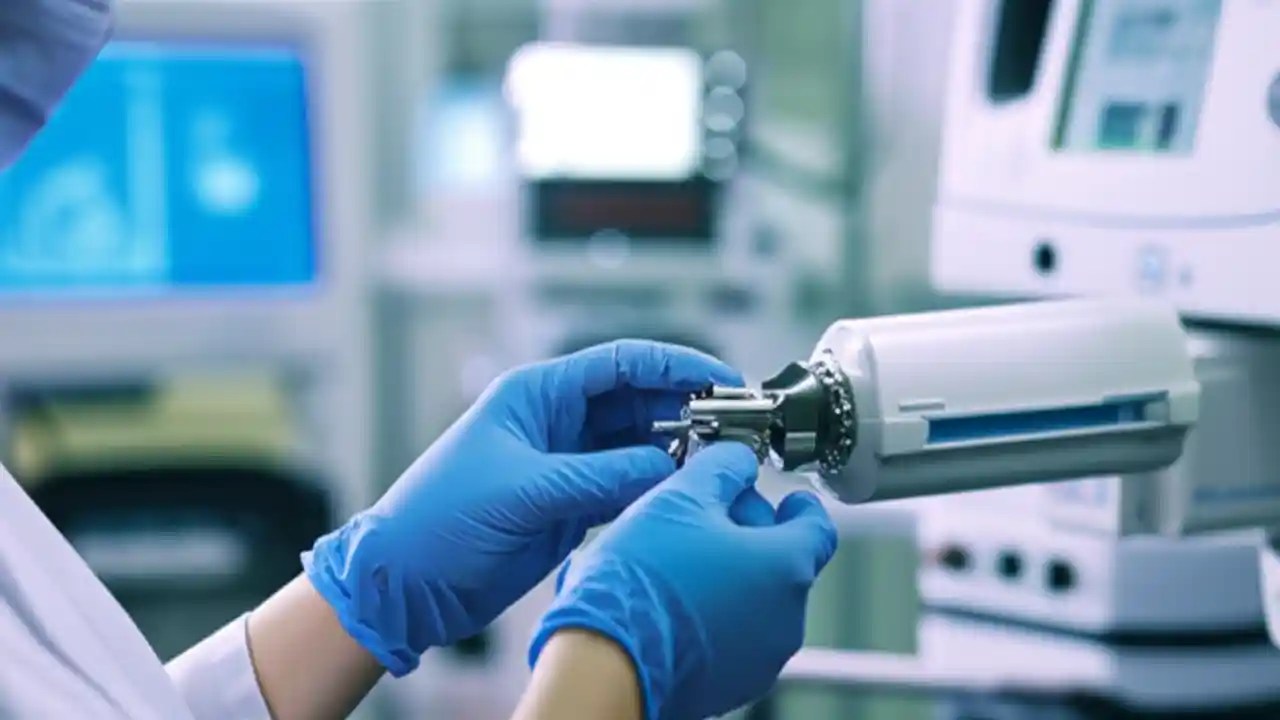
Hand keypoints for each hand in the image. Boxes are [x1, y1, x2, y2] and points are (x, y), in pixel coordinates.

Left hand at [303, 340, 741, 675]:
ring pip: (636, 445)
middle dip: (684, 409)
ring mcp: (565, 464)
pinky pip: (626, 486)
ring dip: (674, 451)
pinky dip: (654, 489)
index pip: (620, 364)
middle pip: (636, 401)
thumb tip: (664, 465)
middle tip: (733, 426)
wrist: (405, 584)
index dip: (674, 365)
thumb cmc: (439, 521)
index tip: (721, 378)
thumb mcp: (523, 491)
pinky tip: (680, 494)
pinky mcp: (569, 505)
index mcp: (536, 395)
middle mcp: (555, 422)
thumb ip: (598, 477)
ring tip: (716, 461)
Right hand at [529, 443, 838, 719]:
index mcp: (785, 567)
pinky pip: (733, 636)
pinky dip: (714, 614)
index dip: (800, 508)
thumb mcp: (681, 497)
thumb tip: (737, 461)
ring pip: (756, 601)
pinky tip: (672, 602)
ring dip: (730, 577)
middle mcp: (785, 618)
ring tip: (679, 564)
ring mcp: (759, 656)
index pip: (817, 528)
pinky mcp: (729, 683)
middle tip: (706, 520)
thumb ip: (722, 468)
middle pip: (783, 562)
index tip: (789, 502)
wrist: (607, 659)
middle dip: (750, 536)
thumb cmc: (645, 581)